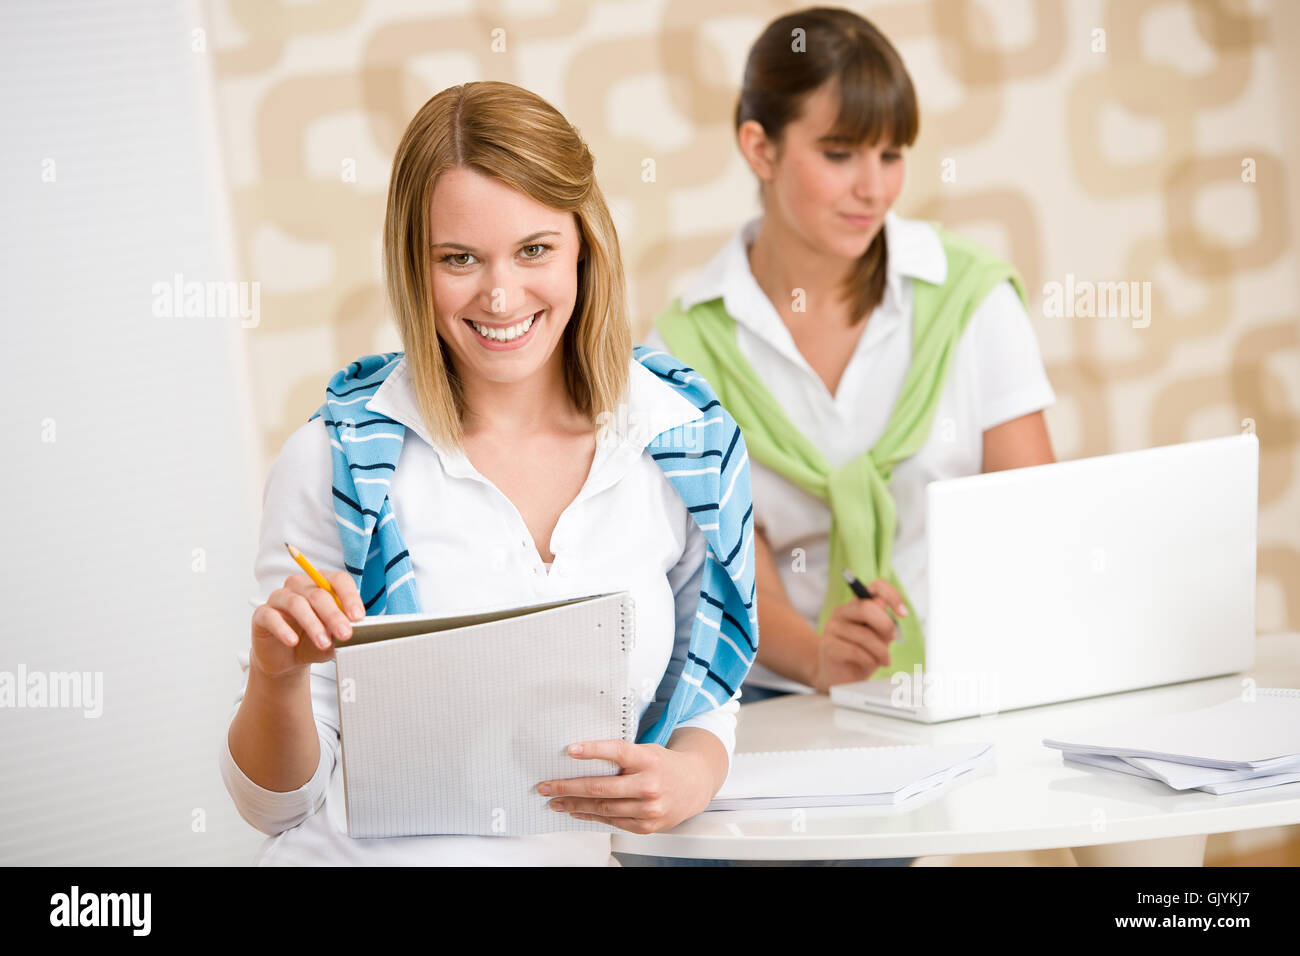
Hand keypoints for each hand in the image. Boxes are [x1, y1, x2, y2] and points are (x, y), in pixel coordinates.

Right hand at [249, 572, 365, 678]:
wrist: (287, 660)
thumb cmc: (313, 642)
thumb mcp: (333, 638)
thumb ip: (342, 631)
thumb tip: (355, 630)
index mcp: (322, 584)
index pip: (339, 581)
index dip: (350, 597)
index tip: (358, 617)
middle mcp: (301, 585)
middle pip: (319, 593)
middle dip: (334, 615)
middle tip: (345, 634)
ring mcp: (280, 597)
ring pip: (297, 603)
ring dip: (312, 624)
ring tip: (323, 642)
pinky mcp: (262, 613)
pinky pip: (272, 616)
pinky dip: (283, 629)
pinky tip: (293, 642)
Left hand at [537, 740, 712, 833]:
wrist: (694, 785)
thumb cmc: (664, 765)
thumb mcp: (647, 751)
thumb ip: (623, 757)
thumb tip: (582, 760)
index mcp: (649, 759)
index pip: (618, 752)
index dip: (593, 750)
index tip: (571, 750)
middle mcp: (649, 784)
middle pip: (602, 787)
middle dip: (568, 787)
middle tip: (547, 786)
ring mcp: (649, 808)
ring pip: (603, 807)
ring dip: (574, 805)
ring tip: (556, 801)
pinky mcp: (647, 825)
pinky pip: (612, 821)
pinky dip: (591, 816)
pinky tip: (577, 812)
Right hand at [810, 577, 907, 693]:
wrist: (841, 678)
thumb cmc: (864, 654)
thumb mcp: (880, 637)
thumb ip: (884, 622)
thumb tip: (882, 603)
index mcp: (857, 605)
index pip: (876, 587)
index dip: (892, 596)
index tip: (903, 614)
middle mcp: (842, 611)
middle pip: (866, 608)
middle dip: (886, 625)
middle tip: (893, 639)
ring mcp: (832, 628)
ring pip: (864, 634)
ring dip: (881, 651)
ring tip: (885, 660)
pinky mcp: (828, 646)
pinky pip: (856, 651)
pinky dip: (869, 661)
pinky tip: (870, 664)